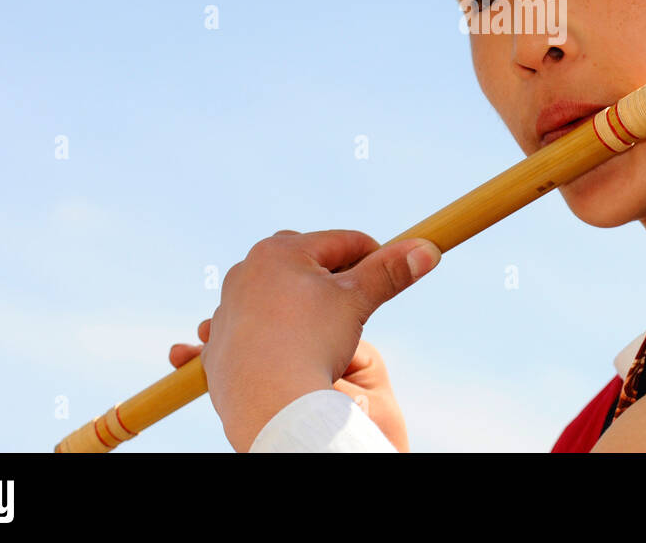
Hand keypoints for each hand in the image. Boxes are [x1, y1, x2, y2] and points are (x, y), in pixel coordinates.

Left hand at [176, 229, 440, 450]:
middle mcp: (246, 270)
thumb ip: (390, 272)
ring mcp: (228, 307)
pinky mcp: (217, 343)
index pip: (342, 243)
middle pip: (305, 264)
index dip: (373, 257)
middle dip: (332, 279)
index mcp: (280, 250)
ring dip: (298, 306)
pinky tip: (280, 350)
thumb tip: (428, 248)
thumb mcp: (357, 301)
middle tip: (353, 306)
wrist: (267, 403)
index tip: (388, 277)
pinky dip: (263, 336)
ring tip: (320, 333)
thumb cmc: (311, 344)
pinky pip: (245, 330)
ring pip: (275, 296)